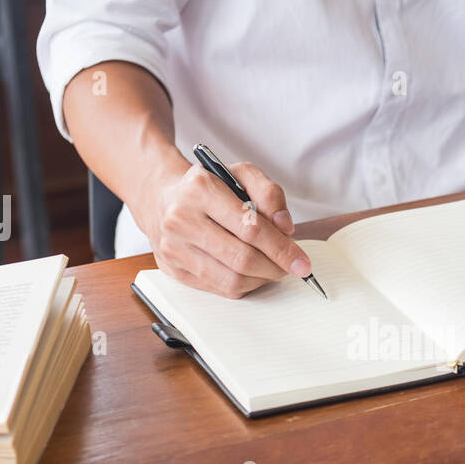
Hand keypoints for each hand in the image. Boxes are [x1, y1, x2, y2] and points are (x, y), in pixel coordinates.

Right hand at [137, 160, 310, 297]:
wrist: (162, 197)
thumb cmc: (208, 187)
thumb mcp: (241, 175)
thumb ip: (269, 193)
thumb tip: (285, 227)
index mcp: (200, 189)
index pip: (250, 228)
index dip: (282, 249)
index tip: (302, 262)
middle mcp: (181, 218)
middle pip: (242, 258)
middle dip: (274, 267)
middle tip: (289, 267)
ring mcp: (173, 247)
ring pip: (231, 279)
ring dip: (260, 279)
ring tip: (270, 268)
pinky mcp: (172, 268)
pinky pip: (218, 288)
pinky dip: (243, 284)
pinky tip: (249, 272)